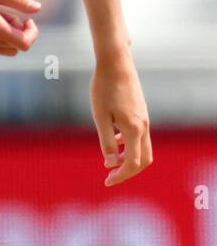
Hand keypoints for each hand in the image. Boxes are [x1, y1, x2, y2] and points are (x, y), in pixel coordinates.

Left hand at [91, 52, 151, 186]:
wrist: (116, 63)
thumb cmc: (104, 89)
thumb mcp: (100, 118)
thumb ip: (106, 142)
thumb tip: (111, 163)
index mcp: (134, 130)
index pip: (132, 163)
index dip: (120, 176)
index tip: (106, 182)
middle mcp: (144, 126)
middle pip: (143, 160)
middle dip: (128, 172)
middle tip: (109, 177)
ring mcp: (145, 119)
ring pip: (144, 149)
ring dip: (129, 159)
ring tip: (109, 161)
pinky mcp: (142, 112)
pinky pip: (140, 136)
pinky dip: (129, 145)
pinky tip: (114, 141)